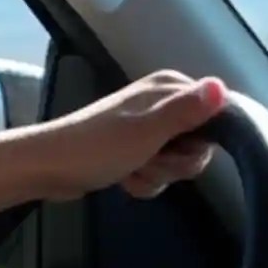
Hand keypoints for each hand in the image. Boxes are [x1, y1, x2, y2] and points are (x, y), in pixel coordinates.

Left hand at [8, 70, 227, 201]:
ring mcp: (147, 128)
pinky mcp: (135, 151)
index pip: (218, 116)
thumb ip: (185, 112)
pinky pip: (159, 173)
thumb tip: (220, 86)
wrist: (47, 168)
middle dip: (175, 163)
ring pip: (179, 163)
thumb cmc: (96, 147)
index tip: (176, 146)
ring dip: (156, 174)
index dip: (201, 141)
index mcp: (167, 88)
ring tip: (130, 168)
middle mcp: (160, 103)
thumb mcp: (146, 131)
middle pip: (199, 145)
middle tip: (147, 159)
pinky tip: (123, 178)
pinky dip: (143, 181)